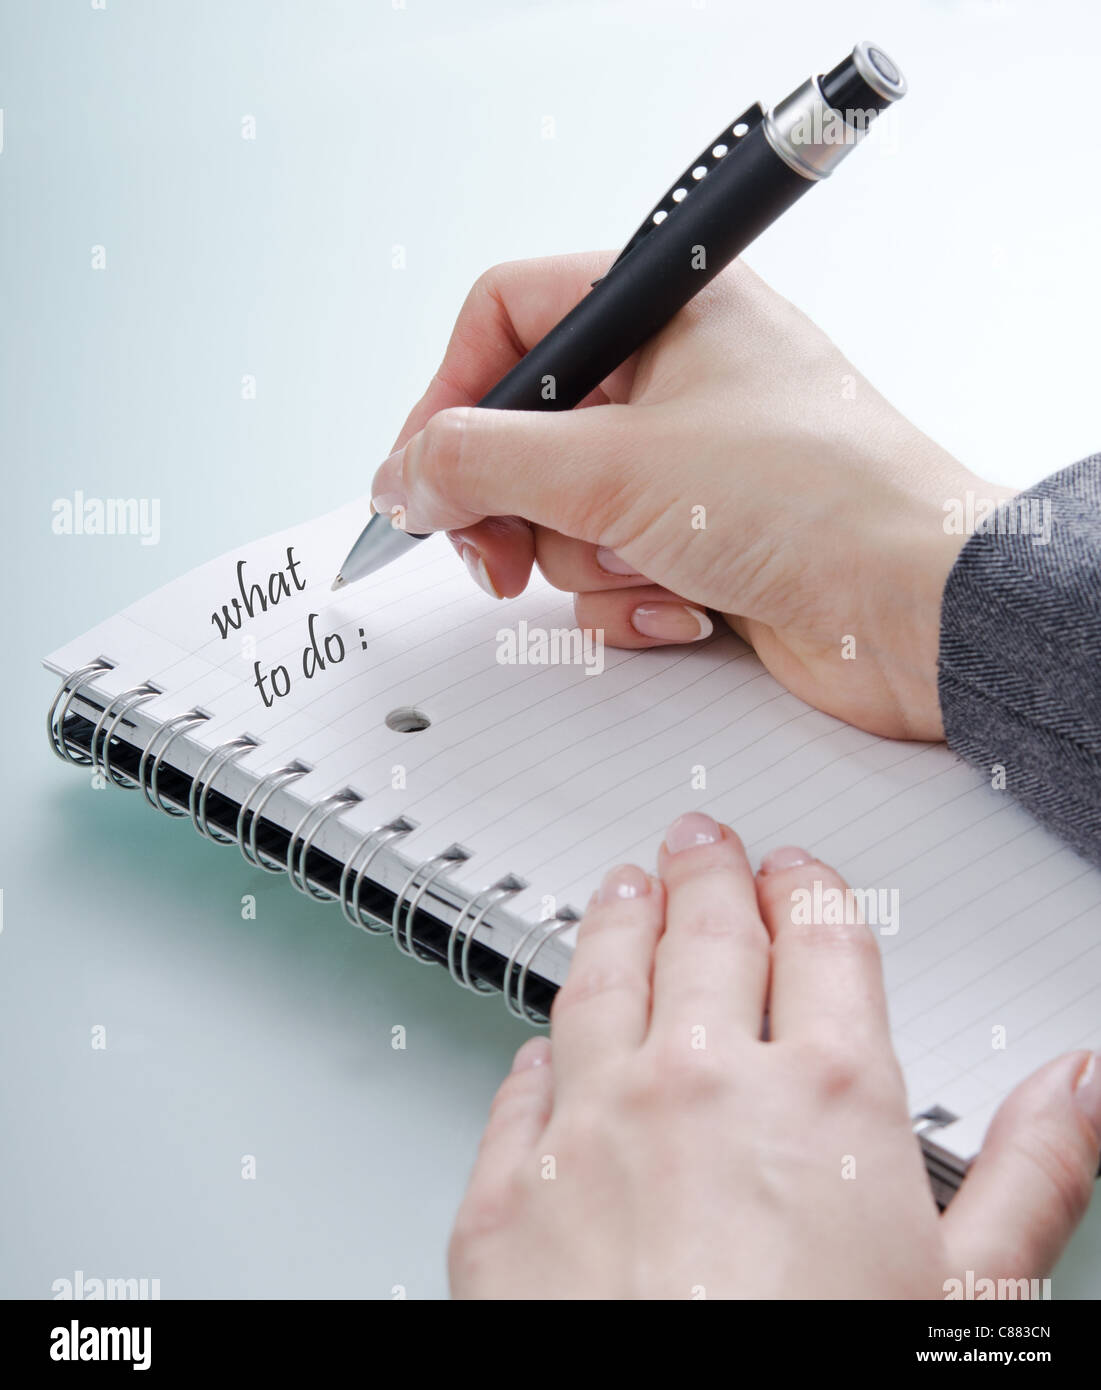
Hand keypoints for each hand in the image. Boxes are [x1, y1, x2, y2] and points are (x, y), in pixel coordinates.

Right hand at [371, 254, 1015, 739]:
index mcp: (668, 307)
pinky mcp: (703, 542)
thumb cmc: (818, 502)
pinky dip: (632, 601)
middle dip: (513, 506)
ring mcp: (690, 464)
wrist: (922, 612)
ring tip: (650, 566)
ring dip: (589, 561)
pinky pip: (612, 570)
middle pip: (524, 430)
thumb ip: (481, 463)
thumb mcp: (614, 468)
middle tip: (498, 556)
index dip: (449, 395)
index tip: (419, 474)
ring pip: (563, 512)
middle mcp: (677, 377)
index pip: (509, 316)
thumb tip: (405, 472)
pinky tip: (686, 609)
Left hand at [448, 814, 1100, 1299]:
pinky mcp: (503, 1195)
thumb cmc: (820, 1389)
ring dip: (616, 921)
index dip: (811, 891)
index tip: (800, 872)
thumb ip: (1028, 1175)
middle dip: (707, 876)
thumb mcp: (966, 1302)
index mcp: (825, 1100)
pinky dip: (542, 1052)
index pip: (822, 944)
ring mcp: (591, 1130)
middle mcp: (698, 1087)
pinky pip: (521, 1088)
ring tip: (624, 888)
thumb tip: (1078, 1085)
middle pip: (704, 935)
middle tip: (700, 843)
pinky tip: (549, 1043)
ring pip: (600, 980)